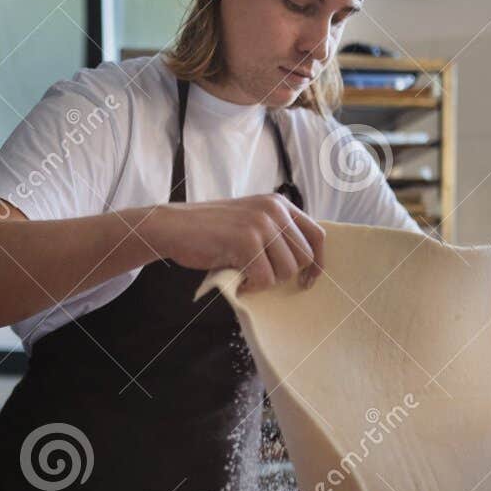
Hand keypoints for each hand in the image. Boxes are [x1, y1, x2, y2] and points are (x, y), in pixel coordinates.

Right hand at [137, 193, 324, 293]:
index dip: (317, 262)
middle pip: (304, 257)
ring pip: (286, 271)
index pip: (317, 235)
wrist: (173, 226)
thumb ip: (276, 233)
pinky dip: (251, 286)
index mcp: (279, 204)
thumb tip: (304, 266)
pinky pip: (264, 278)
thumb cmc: (210, 231)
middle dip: (284, 275)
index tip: (307, 279)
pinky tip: (237, 278)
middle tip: (260, 276)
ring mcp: (261, 223)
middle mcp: (274, 209)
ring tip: (244, 274)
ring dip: (265, 281)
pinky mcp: (246, 240)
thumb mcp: (251, 222)